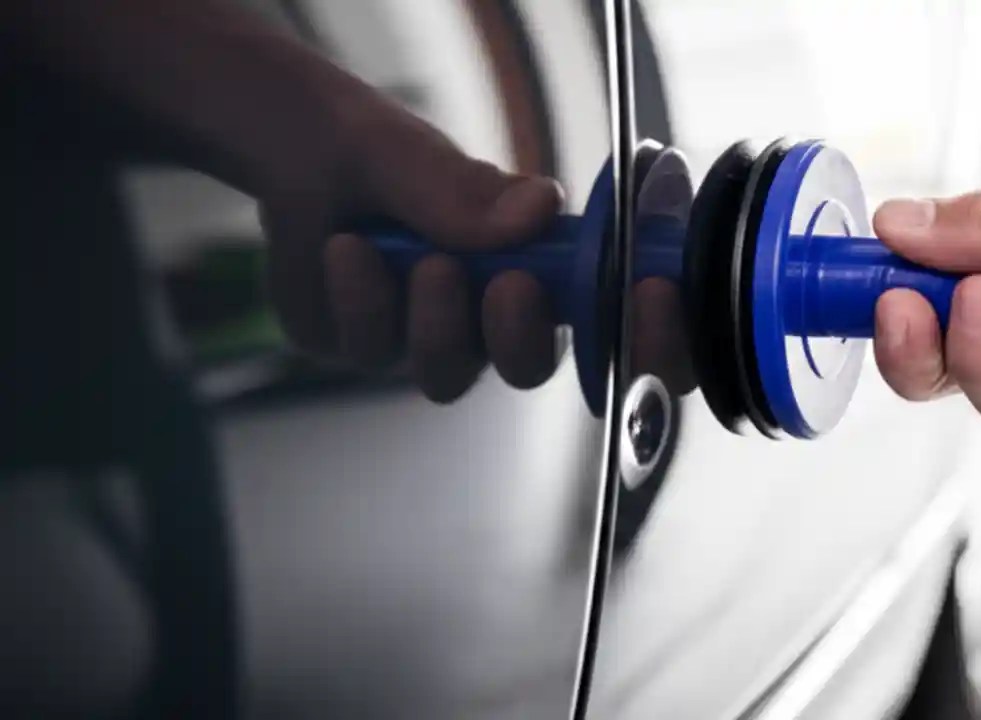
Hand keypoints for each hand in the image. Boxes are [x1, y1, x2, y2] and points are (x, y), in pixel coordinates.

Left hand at [257, 88, 562, 401]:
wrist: (283, 152)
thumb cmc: (369, 147)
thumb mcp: (410, 155)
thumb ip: (465, 189)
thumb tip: (541, 207)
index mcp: (529, 262)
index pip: (582, 314)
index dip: (590, 320)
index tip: (545, 282)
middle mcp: (486, 313)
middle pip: (525, 367)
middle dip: (511, 335)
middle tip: (494, 280)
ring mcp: (423, 339)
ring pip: (445, 372)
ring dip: (427, 319)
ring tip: (382, 246)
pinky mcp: (360, 347)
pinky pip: (370, 351)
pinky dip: (356, 299)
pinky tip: (341, 250)